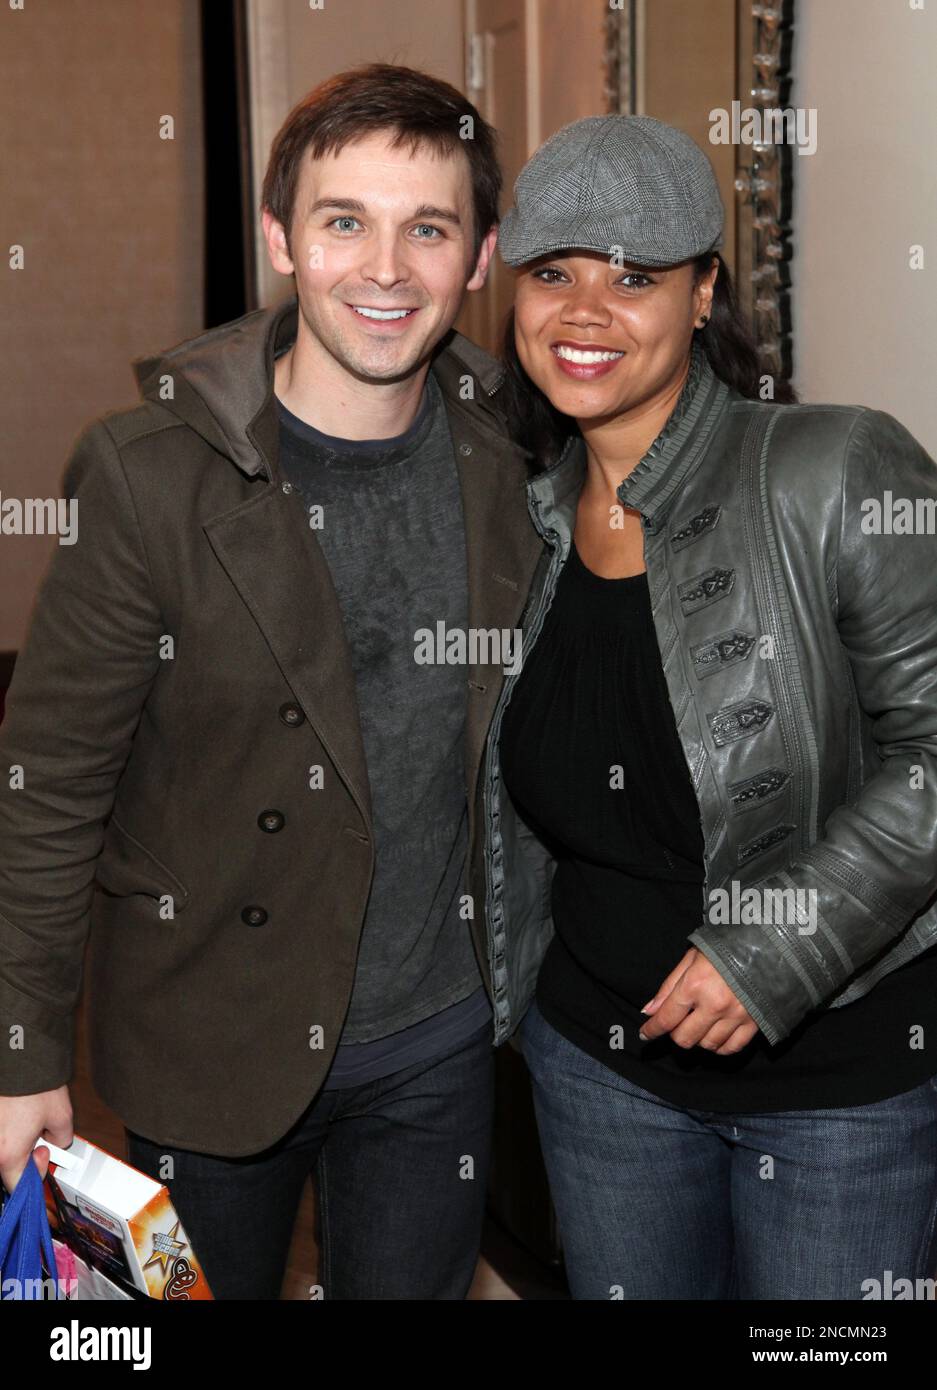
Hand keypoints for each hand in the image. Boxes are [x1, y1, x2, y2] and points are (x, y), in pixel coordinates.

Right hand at [0, 1087, 72, 1193]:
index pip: (16, 1185)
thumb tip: (56, 1143)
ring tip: (26, 1119)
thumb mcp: (62, 1117)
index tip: (44, 1157)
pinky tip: (16, 1113)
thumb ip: (61, 1140)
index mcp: (7, 1155)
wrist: (19, 1056)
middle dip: (24, 1155)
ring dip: (13, 1139)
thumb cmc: (36, 1085)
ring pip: (1, 1147)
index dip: (34, 1175)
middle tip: (39, 1136)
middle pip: (6, 1164)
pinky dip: (6, 1128)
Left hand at [638, 948, 758, 1054]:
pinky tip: (716, 1035)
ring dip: (698, 1039)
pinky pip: (732, 1048)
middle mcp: (714, 1004)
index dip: (652, 1030)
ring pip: (707, 1045)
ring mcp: (736, 1015)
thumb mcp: (691, 959)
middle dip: (675, 1033)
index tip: (645, 1035)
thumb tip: (649, 1011)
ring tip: (699, 1024)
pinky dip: (720, 1046)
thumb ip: (668, 987)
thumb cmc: (724, 948)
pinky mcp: (754, 1022)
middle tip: (678, 1023)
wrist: (766, 944)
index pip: (666, 1018)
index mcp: (695, 984)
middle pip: (685, 1038)